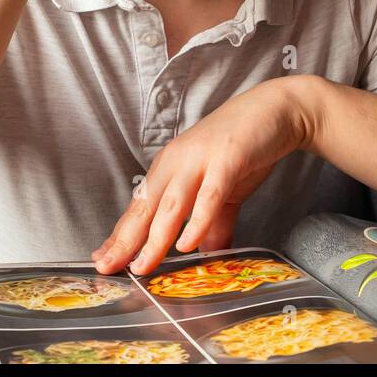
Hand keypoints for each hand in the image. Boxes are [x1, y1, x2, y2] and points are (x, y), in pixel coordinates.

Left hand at [92, 77, 312, 275]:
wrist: (274, 110)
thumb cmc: (243, 148)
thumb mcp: (222, 191)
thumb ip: (212, 223)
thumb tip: (206, 255)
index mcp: (170, 168)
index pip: (139, 208)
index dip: (120, 235)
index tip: (102, 260)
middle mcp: (177, 163)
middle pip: (146, 207)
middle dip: (125, 240)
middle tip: (108, 266)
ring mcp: (200, 159)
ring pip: (171, 204)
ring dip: (155, 237)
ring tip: (143, 264)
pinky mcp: (226, 159)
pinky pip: (209, 194)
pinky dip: (197, 220)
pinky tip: (187, 243)